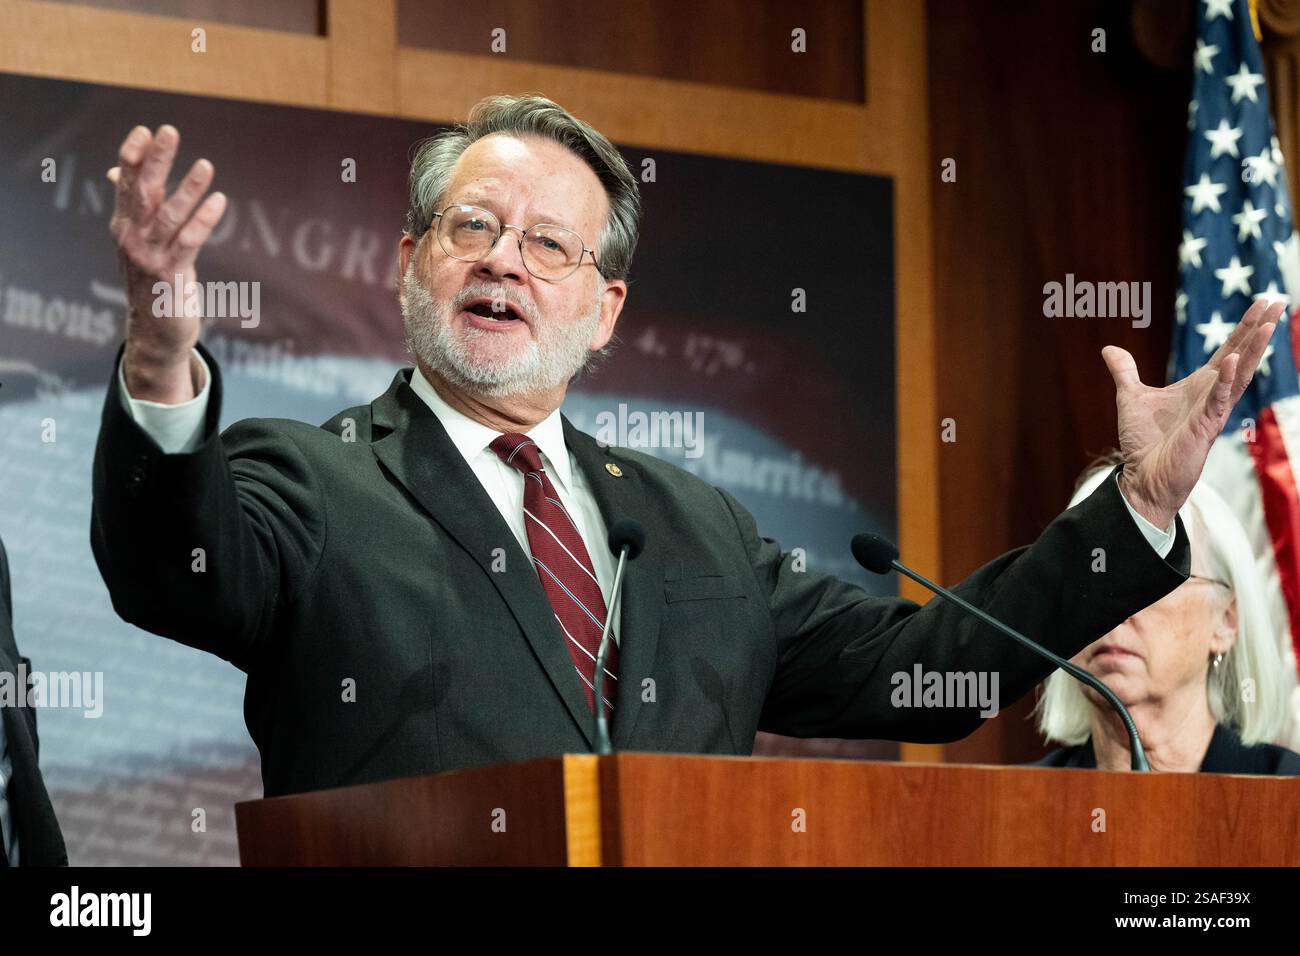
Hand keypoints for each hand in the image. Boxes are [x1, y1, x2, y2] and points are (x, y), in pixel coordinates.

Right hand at [107, 124, 226, 402]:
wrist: (155, 332)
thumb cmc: (153, 282)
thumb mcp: (140, 242)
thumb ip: (135, 208)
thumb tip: (120, 172)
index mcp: (124, 226)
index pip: (126, 183)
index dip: (135, 156)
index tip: (147, 130)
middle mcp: (131, 238)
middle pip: (144, 191)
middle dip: (157, 160)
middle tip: (170, 131)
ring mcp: (148, 257)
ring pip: (168, 215)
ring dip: (188, 189)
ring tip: (206, 165)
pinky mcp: (169, 275)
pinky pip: (188, 241)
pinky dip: (203, 219)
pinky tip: (219, 201)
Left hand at [1103, 298, 1282, 529]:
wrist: (1142, 476)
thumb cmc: (1144, 442)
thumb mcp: (1130, 398)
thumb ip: (1124, 372)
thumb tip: (1109, 349)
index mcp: (1200, 386)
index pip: (1228, 350)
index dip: (1244, 328)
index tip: (1262, 303)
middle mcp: (1212, 396)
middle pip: (1241, 356)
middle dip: (1258, 330)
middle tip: (1277, 302)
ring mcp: (1212, 412)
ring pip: (1239, 376)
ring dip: (1253, 351)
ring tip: (1268, 326)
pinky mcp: (1205, 428)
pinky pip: (1218, 400)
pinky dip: (1225, 380)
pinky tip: (1234, 361)